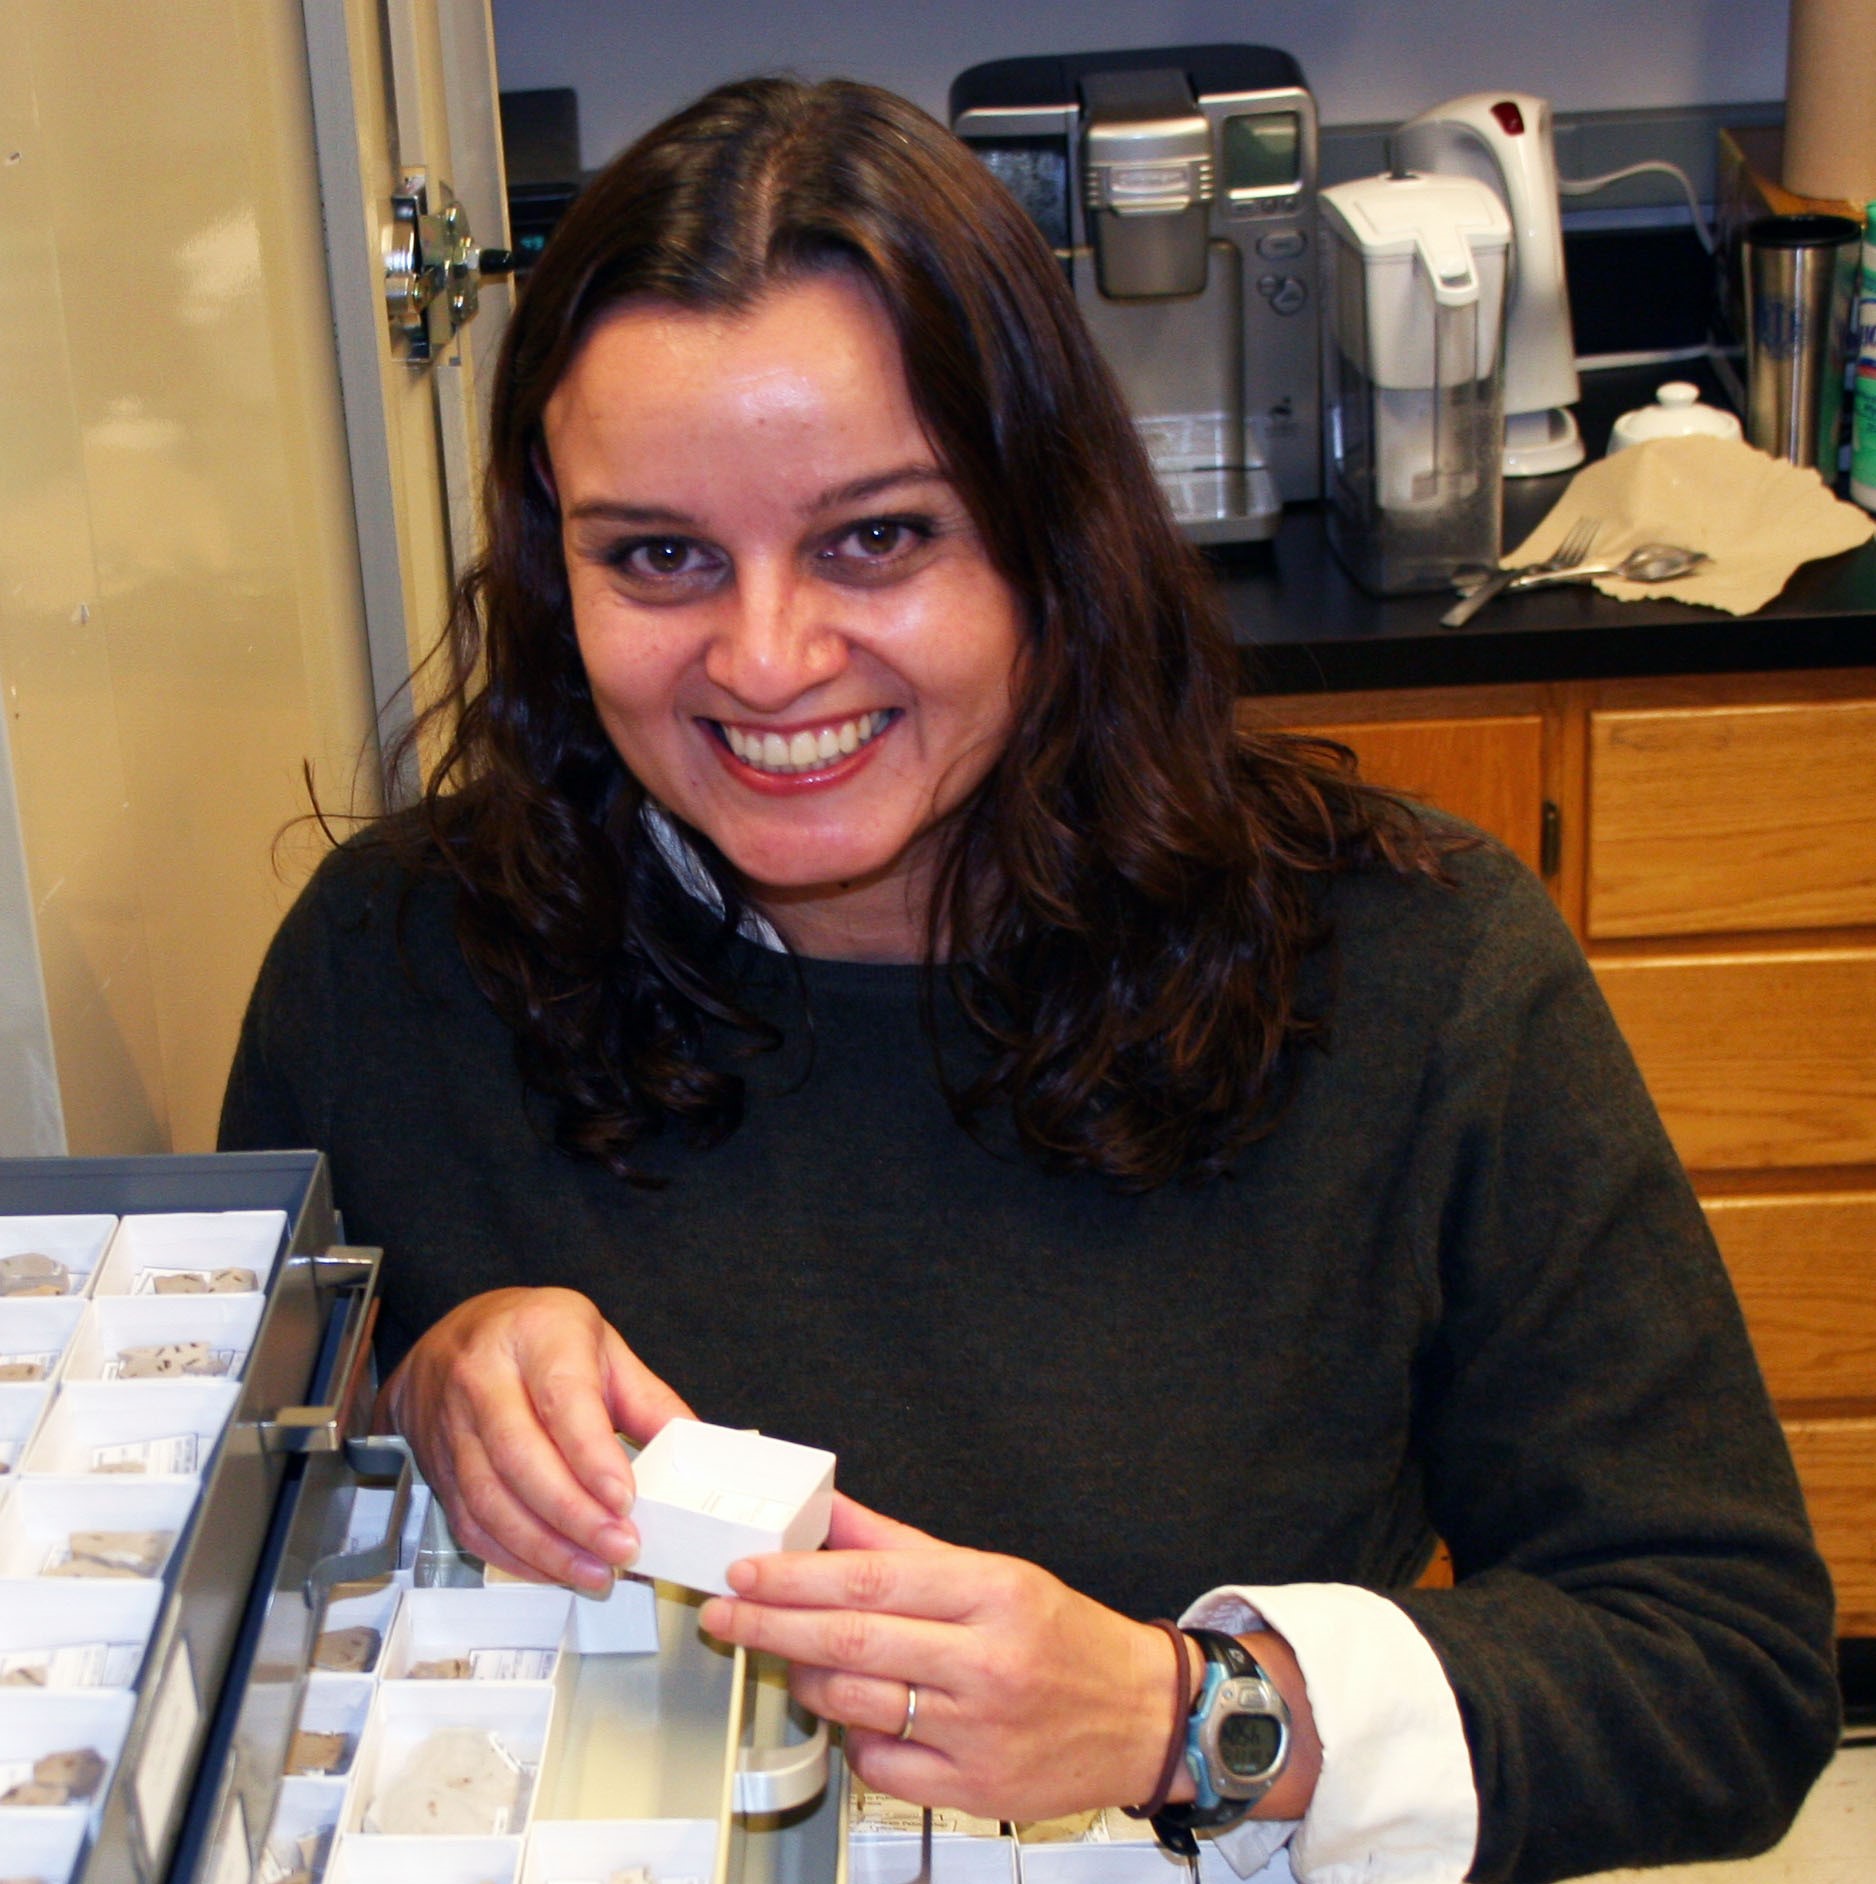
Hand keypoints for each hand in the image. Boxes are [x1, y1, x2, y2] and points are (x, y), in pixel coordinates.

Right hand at [378, 1286, 694, 1591]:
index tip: (625, 1499)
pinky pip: (471, 1523)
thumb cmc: (538, 1338)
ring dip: (545, 1547)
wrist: (459, 1337)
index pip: (562, 1400)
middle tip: (621, 1547)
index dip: (592, 1456)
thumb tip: (694, 1449)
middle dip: (574, 1515)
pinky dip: (513, 1555)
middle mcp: (483, 1377)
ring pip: (491, 1499)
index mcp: (537, 1335)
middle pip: (521, 1458)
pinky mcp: (440, 1467)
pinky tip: (553, 1567)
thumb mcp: (601, 1346)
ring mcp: (453, 1424)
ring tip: (595, 1570)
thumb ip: (648, 1399)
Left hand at [698, 1494, 1190, 1820]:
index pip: (869, 1580)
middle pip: (851, 1639)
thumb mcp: (995, 1573)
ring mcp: (978, 1730)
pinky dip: (853, 1734)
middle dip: (772, 1623)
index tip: (747, 1570)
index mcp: (992, 1593)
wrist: (1143, 1716)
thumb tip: (833, 1516)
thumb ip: (903, 1548)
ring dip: (802, 1675)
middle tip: (727, 1611)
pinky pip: (880, 1762)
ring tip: (782, 1653)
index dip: (795, 1576)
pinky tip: (853, 1712)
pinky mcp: (973, 1787)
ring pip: (856, 1701)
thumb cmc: (1068, 1640)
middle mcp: (986, 1661)